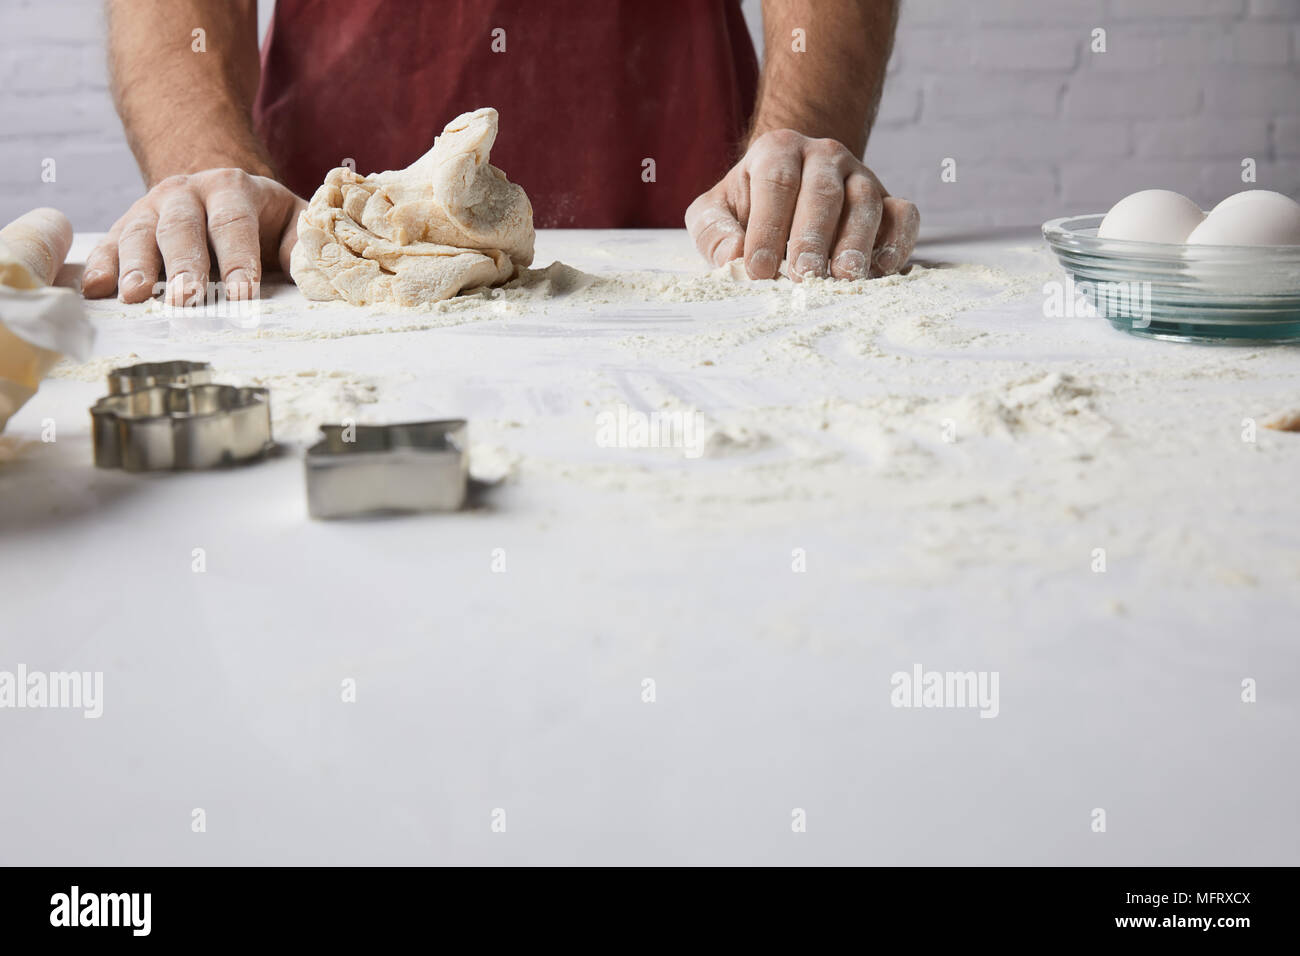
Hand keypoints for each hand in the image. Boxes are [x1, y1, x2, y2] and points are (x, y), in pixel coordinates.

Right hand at [82, 168, 305, 304]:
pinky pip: (111, 243)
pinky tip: (96, 289)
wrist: (220, 192)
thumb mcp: (292, 223)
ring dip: (136, 265)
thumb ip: (303, 246)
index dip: (239, 260)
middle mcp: (187, 192)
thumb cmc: (265, 220)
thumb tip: (316, 278)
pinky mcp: (127, 226)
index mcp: (233, 188)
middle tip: (185, 298)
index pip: (234, 224)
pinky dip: (102, 265)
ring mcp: (152, 207)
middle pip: (183, 226)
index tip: (243, 294)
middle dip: (184, 264)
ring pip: (140, 232)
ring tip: (135, 296)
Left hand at [686, 129, 918, 281]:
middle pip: (823, 192)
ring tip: (843, 278)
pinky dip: (897, 242)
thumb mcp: (715, 215)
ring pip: (865, 202)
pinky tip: (879, 271)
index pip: (776, 183)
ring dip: (855, 243)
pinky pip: (903, 216)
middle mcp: (824, 156)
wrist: (788, 198)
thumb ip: (713, 232)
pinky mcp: (889, 201)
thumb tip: (732, 258)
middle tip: (803, 275)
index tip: (759, 270)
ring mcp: (861, 176)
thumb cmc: (746, 211)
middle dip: (812, 236)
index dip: (768, 227)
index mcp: (778, 151)